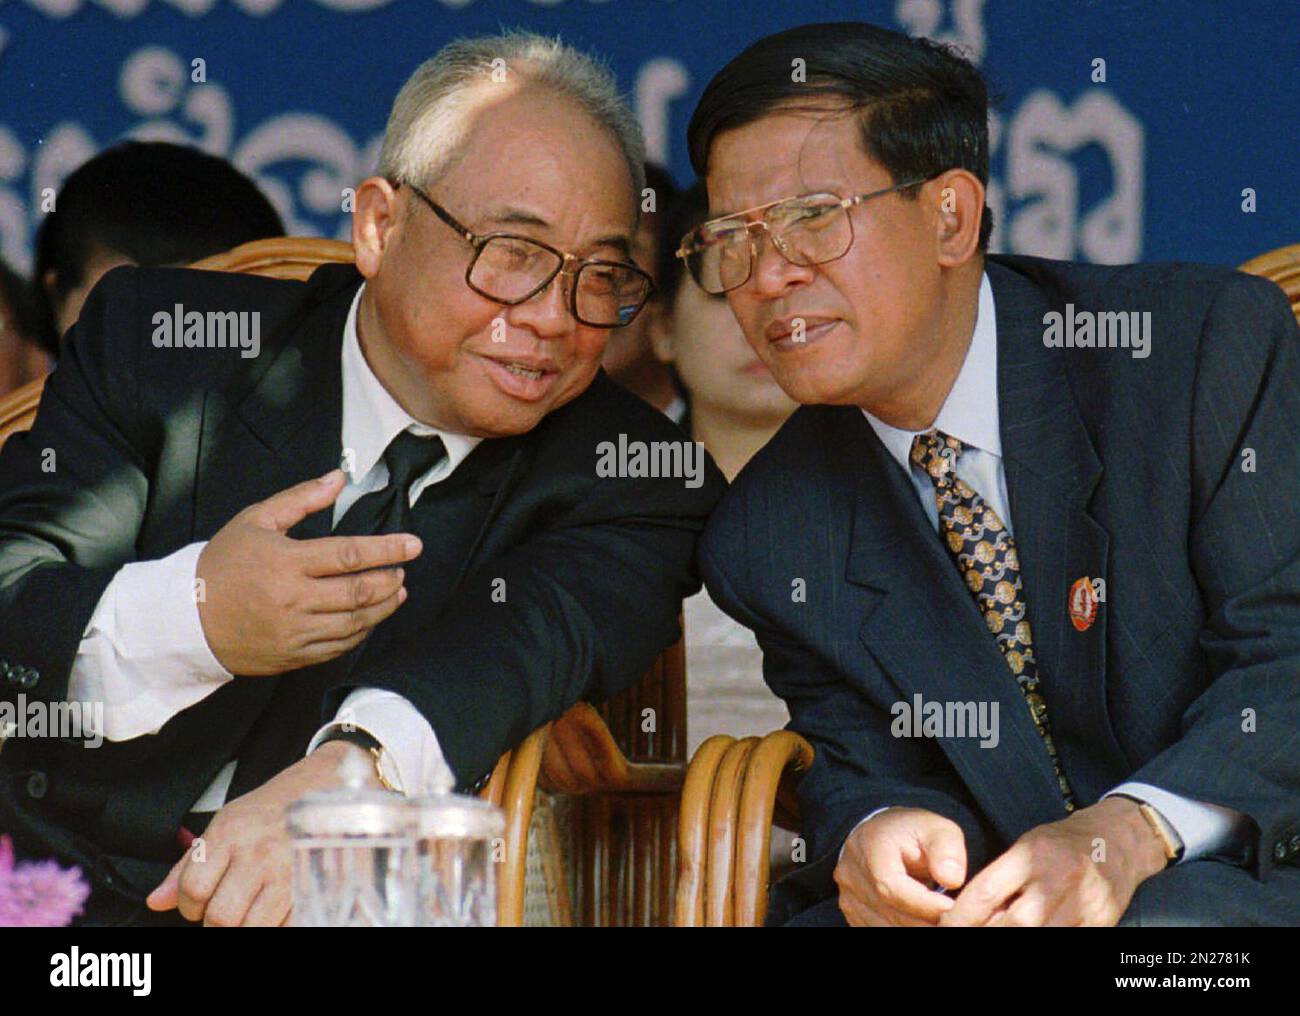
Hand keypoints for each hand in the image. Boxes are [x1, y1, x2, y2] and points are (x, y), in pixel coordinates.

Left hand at [146, 740, 384, 925]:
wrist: (332, 784)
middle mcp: (259, 854)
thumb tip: (157, 902)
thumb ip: (190, 864)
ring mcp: (290, 872)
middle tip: (227, 909)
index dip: (189, 906)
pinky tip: (277, 910)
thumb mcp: (228, 821)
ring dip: (246, 925)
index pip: (193, 890)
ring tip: (252, 909)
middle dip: (217, 922)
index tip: (199, 903)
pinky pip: (285, 926)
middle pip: (220, 918)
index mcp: (232, 833)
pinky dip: (276, 925)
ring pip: (251, 928)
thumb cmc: (276, 805)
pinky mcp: (315, 885)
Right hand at [196, 469, 421, 674]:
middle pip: (359, 592)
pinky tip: (371, 618)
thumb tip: (339, 477)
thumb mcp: (256, 519)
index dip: (388, 549)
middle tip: (402, 569)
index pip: (350, 554)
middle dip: (390, 579)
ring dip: (384, 607)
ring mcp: (294, 632)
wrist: (185, 617)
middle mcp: (293, 600)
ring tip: (397, 592)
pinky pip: (339, 646)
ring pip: (355, 622)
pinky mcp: (293, 656)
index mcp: (285, 562)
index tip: (413, 545)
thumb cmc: (223, 564)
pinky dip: (362, 632)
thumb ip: (301, 499)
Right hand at [834, 807, 966, 925]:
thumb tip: (952, 879)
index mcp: (870, 846)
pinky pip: (879, 930)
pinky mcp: (852, 914)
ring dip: (916, 928)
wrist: (881, 837)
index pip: (890, 886)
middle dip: (926, 920)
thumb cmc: (913, 833)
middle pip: (890, 912)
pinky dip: (904, 929)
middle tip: (953, 918)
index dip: (923, 902)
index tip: (951, 907)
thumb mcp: (937, 830)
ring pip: (885, 928)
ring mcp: (848, 897)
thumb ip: (948, 850)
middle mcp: (851, 874)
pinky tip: (922, 921)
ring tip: (940, 918)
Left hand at [939, 797, 1168, 926]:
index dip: (961, 916)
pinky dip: (1045, 941)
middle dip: (986, 932)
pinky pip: (1067, 939)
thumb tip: (967, 912)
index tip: (946, 925)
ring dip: (1012, 938)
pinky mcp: (1101, 923)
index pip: (987, 892)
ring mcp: (1083, 904)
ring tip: (996, 934)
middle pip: (1013, 923)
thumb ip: (1002, 878)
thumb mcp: (1026, 847)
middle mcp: (1057, 879)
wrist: (1118, 841)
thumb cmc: (1061, 844)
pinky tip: (1031, 936)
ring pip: (1040, 936)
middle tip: (968, 932)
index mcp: (1032, 854)